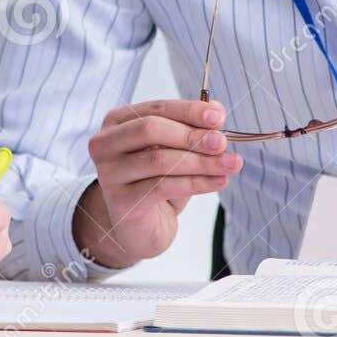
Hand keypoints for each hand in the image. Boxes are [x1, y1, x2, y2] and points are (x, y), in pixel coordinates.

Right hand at [73, 99, 241, 269]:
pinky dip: (196, 182)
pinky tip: (218, 181)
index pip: (157, 108)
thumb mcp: (175, 151)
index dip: (189, 111)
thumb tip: (216, 112)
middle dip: (192, 135)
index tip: (218, 116)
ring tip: (230, 164)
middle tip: (222, 143)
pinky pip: (164, 186)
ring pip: (160, 160)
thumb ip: (191, 129)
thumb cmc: (156, 182)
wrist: (140, 228)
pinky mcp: (121, 201)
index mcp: (117, 122)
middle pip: (151, 129)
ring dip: (200, 161)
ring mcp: (110, 173)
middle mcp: (106, 144)